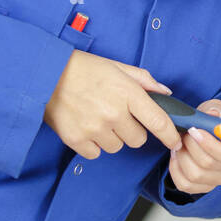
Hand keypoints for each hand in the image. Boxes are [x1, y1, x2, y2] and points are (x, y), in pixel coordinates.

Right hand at [44, 50, 182, 158]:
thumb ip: (145, 81)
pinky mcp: (76, 140)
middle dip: (134, 130)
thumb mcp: (118, 67)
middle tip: (120, 116)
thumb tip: (166, 94)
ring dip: (113, 137)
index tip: (175, 142)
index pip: (158, 121)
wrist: (46, 74)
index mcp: (128, 93)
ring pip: (117, 147)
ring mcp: (94, 128)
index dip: (170, 136)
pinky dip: (94, 145)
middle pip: (138, 140)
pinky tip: (87, 127)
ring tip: (99, 118)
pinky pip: (96, 154)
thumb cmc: (84, 68)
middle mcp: (114, 114)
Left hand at [166, 99, 220, 194]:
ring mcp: (220, 178)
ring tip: (179, 143)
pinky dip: (176, 170)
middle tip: (184, 133)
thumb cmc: (215, 120)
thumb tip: (212, 114)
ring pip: (194, 175)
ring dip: (181, 157)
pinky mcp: (205, 186)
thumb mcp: (218, 107)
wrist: (210, 131)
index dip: (208, 145)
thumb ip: (217, 110)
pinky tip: (177, 156)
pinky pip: (185, 185)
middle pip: (208, 164)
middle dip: (190, 147)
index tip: (194, 130)